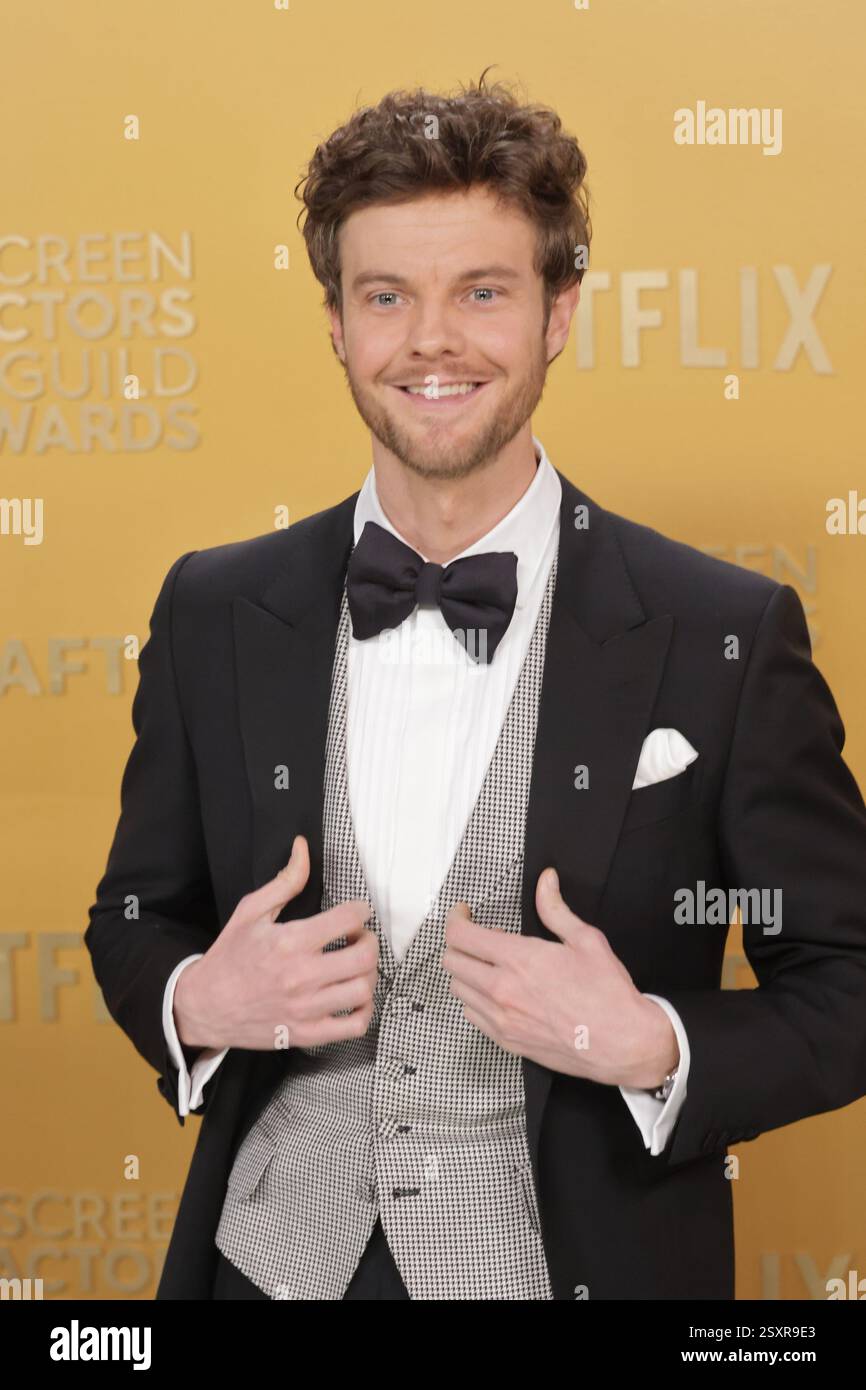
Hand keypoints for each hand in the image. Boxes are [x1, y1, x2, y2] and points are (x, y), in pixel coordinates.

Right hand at [173, 835, 377, 1051]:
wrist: (204, 1006)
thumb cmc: (229, 957)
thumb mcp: (250, 911)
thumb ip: (284, 881)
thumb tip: (303, 848)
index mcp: (290, 942)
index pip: (348, 919)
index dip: (361, 910)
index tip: (357, 912)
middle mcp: (302, 976)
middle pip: (364, 956)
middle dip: (369, 940)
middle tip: (358, 937)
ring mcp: (306, 1009)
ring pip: (364, 990)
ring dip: (368, 973)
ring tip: (355, 966)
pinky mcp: (307, 1034)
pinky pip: (354, 1027)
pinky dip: (364, 1011)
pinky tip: (353, 997)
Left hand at [440, 866, 678, 1087]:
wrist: (623, 1043)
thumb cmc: (608, 994)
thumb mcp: (586, 940)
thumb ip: (556, 909)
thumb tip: (546, 882)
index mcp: (519, 960)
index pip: (461, 935)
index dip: (456, 918)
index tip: (464, 913)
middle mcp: (502, 991)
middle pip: (452, 961)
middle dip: (459, 942)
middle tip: (479, 936)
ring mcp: (501, 1019)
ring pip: (458, 989)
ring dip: (466, 971)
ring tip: (489, 964)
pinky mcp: (506, 1041)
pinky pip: (471, 1015)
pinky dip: (474, 999)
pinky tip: (495, 992)